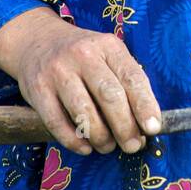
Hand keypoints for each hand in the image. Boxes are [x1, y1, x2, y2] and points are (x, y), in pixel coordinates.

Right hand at [0, 6, 161, 156]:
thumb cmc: (83, 57)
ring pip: (83, 112)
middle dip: (125, 127)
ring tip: (108, 146)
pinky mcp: (37, 90)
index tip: (153, 128)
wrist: (37, 42)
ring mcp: (58, 71)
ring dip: (100, 137)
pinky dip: (74, 141)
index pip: (132, 77)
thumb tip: (144, 125)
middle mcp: (83, 55)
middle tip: (132, 146)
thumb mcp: (107, 56)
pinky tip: (85, 147)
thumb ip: (125, 84)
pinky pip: (57, 123)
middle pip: (109, 95)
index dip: (145, 105)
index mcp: (108, 46)